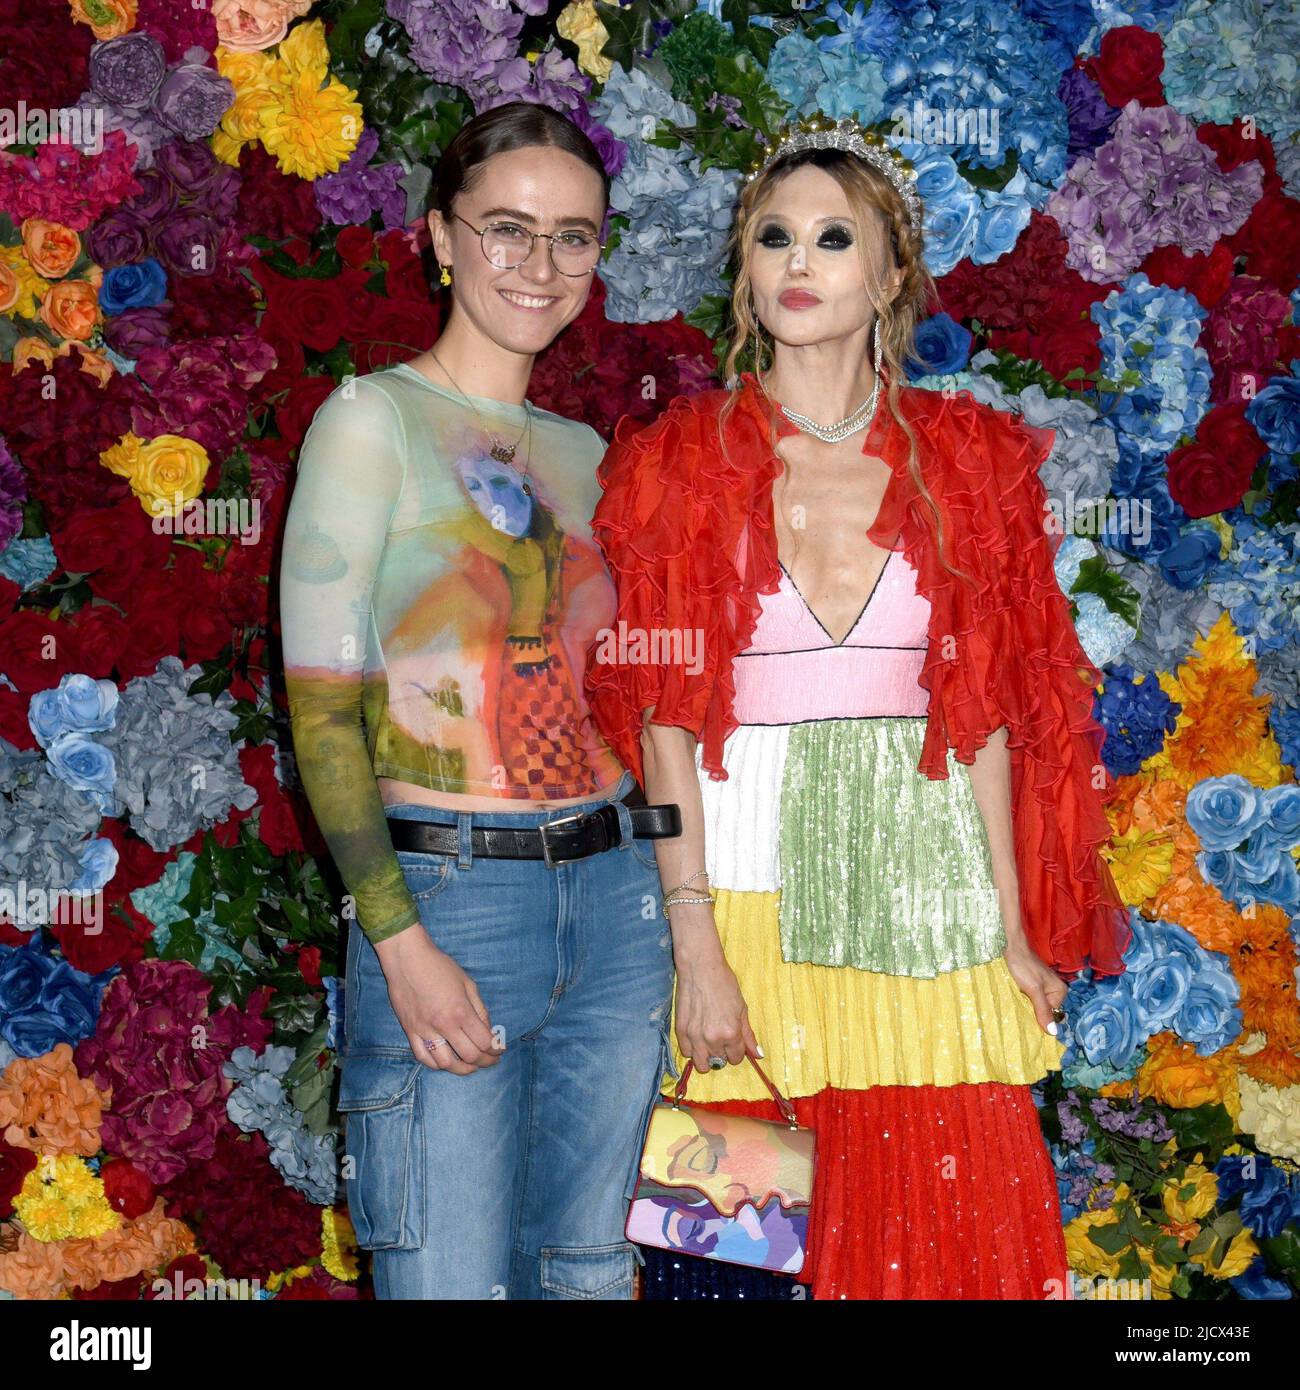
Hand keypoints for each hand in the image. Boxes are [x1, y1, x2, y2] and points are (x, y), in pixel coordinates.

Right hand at [373, 925, 502, 1073]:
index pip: (483, 1042)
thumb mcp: (467, 983)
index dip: (495, 1050)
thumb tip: (488, 1031)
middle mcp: (443, 1025)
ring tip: (471, 1065)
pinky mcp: (410, 1031)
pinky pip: (423, 1057)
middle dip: (484, 1062)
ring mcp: (424, 1030)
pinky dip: (437, 1064)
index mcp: (460, 1011)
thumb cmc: (440, 966)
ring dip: (462, 1069)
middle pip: (469, 1056)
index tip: (500, 1050)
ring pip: (446, 1064)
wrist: (407, 959)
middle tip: (490, 1060)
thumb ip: (479, 1010)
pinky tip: (446, 1061)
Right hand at [673, 946, 760, 1071]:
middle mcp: (712, 1039)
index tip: (734, 1039)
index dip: (737, 1049)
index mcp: (731, 1033)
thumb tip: (758, 1054)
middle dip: (722, 1052)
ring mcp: (694, 1036)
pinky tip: (697, 1036)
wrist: (700, 968)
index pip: (736, 1058)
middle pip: (719, 1062)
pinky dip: (692, 1048)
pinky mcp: (680, 1031)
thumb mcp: (742, 1009)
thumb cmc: (724, 984)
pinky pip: (686, 1052)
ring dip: (706, 1056)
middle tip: (721, 1037)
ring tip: (708, 1041)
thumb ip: (748, 1034)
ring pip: (701, 1064)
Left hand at [1003, 938, 1067, 1036]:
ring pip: (1036, 1005)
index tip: (1028, 1024)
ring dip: (1026, 1007)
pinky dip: (1023, 1001)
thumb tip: (1054, 1033)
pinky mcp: (1032, 984)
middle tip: (1020, 1016)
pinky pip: (1030, 998)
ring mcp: (1043, 987)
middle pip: (1044, 1010)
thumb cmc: (1023, 966)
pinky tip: (1015, 1002)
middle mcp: (1054, 990)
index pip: (1052, 1015)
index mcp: (1060, 992)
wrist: (1011, 946)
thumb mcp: (1034, 990)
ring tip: (1016, 1009)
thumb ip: (1043, 1010)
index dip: (1040, 1020)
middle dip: (1033, 1014)